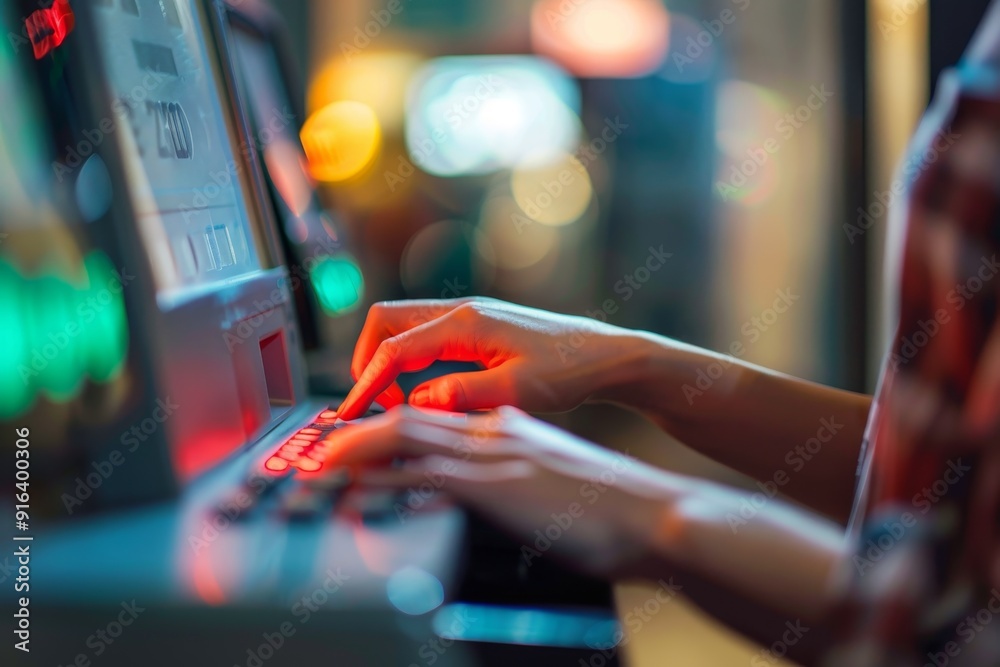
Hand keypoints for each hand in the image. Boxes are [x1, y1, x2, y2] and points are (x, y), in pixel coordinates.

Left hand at [324, 405, 681, 575]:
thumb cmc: (610, 505)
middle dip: (364, 428)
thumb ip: (520, 473)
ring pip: (405, 435)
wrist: (650, 512)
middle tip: (329, 444)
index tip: (368, 437)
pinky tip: (352, 483)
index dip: (396, 421)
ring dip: (357, 446)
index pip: (439, 414)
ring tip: (322, 459)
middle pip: (412, 415)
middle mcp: (493, 433)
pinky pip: (419, 473)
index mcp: (508, 429)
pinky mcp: (491, 485)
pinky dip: (379, 475)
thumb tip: (503, 488)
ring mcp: (491, 456)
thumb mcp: (553, 477)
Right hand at [335, 297, 644, 419]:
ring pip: (404, 327)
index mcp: (466, 324)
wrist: (603, 355)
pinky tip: (424, 392)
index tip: (351, 413)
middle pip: (387, 322)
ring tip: (397, 403)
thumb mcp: (518, 390)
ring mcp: (467, 317)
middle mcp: (461, 312)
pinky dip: (409, 361)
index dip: (367, 382)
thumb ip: (462, 396)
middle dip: (367, 361)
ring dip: (388, 361)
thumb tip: (415, 403)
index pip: (395, 348)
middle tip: (372, 404)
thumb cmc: (568, 370)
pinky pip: (425, 337)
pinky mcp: (475, 329)